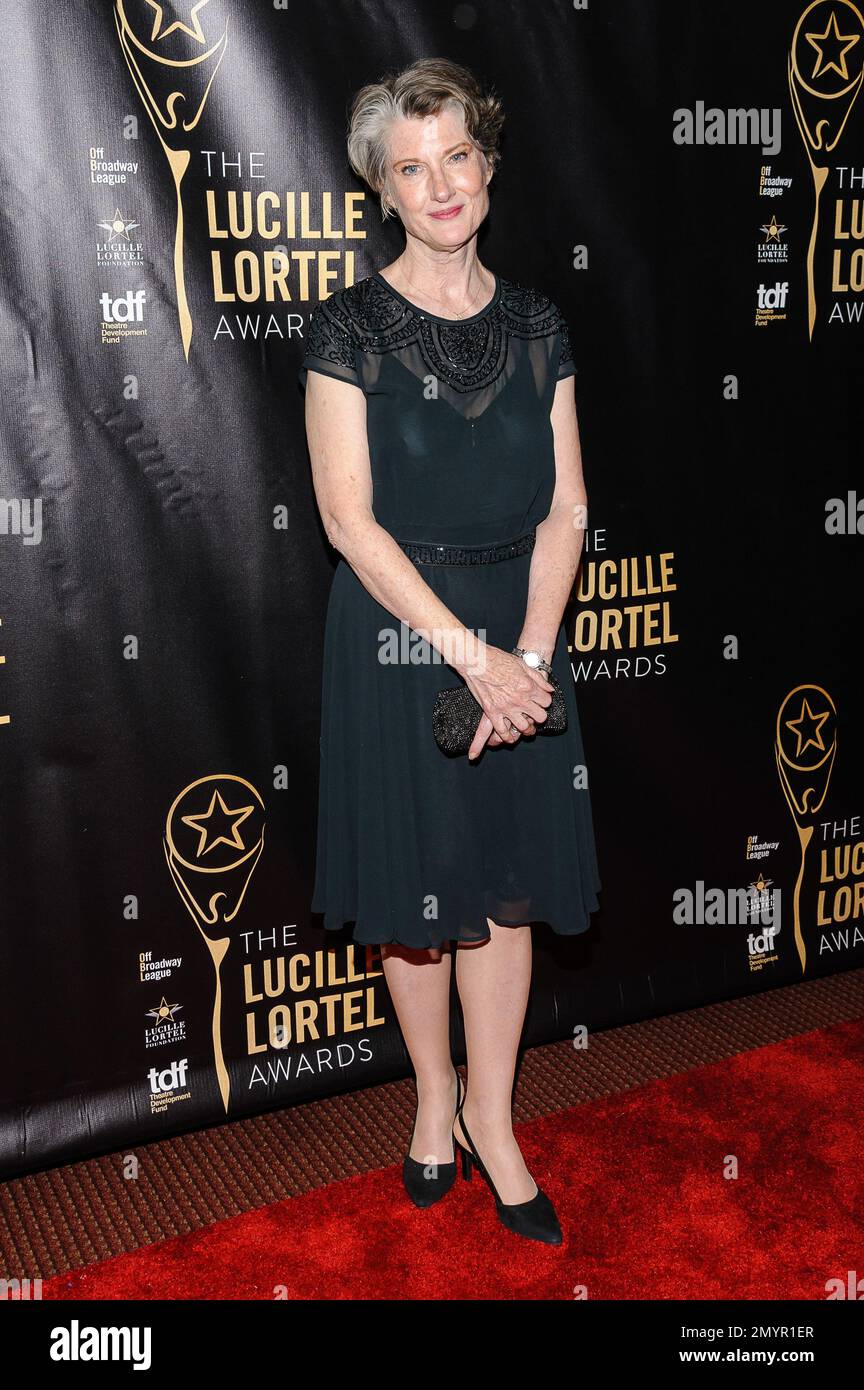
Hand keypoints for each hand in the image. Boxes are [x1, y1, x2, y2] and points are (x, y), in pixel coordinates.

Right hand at [461, 646, 554, 760]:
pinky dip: (507, 736)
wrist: (477, 661)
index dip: (544, 701)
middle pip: (539, 717)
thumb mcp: (523, 665)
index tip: (540, 701)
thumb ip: (538, 679)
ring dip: (526, 728)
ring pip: (523, 727)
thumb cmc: (498, 659)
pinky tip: (509, 737)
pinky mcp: (492, 712)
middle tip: (534, 714)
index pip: (547, 702)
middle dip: (539, 716)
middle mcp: (519, 699)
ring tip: (526, 728)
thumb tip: (550, 690)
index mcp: (528, 687)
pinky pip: (502, 731)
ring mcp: (506, 707)